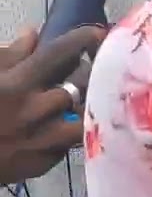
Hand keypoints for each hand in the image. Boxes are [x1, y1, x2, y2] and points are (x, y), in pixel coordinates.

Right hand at [0, 26, 103, 184]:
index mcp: (15, 86)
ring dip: (84, 108)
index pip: (60, 53)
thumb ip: (8, 56)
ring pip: (84, 117)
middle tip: (84, 71)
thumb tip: (32, 34)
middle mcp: (34, 112)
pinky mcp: (43, 164)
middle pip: (80, 85)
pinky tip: (57, 127)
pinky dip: (65, 133)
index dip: (83, 39)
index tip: (98, 33)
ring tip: (79, 101)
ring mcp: (42, 141)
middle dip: (85, 76)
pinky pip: (68, 143)